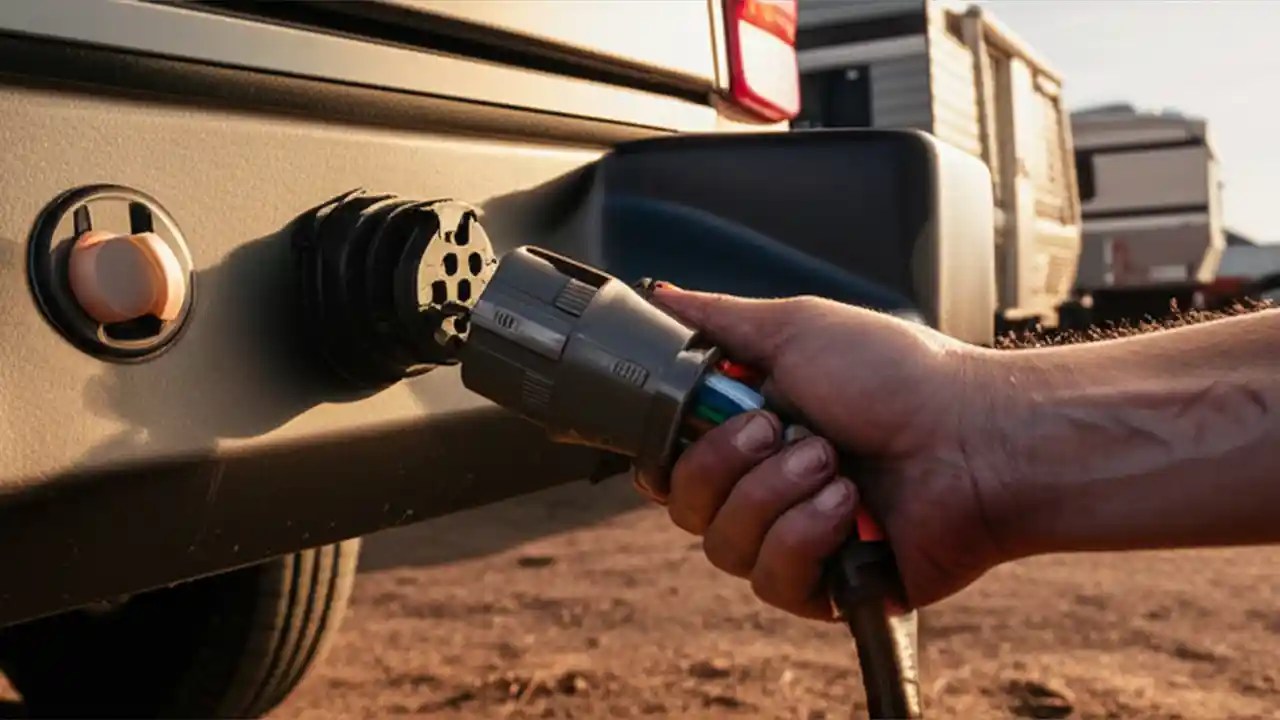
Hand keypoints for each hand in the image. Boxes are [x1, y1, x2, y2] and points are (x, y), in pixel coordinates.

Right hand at [650, 287, 1015, 618]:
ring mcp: (792, 541)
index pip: (670, 462)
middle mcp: (764, 490)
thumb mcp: (798, 327)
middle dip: (730, 462)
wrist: (973, 437)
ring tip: (835, 465)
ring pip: (723, 547)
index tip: (704, 415)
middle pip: (684, 505)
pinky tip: (849, 509)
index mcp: (751, 434)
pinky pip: (772, 580)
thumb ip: (721, 321)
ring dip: (775, 495)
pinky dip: (805, 535)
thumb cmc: (900, 377)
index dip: (673, 449)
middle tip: (786, 429)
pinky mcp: (825, 589)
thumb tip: (662, 294)